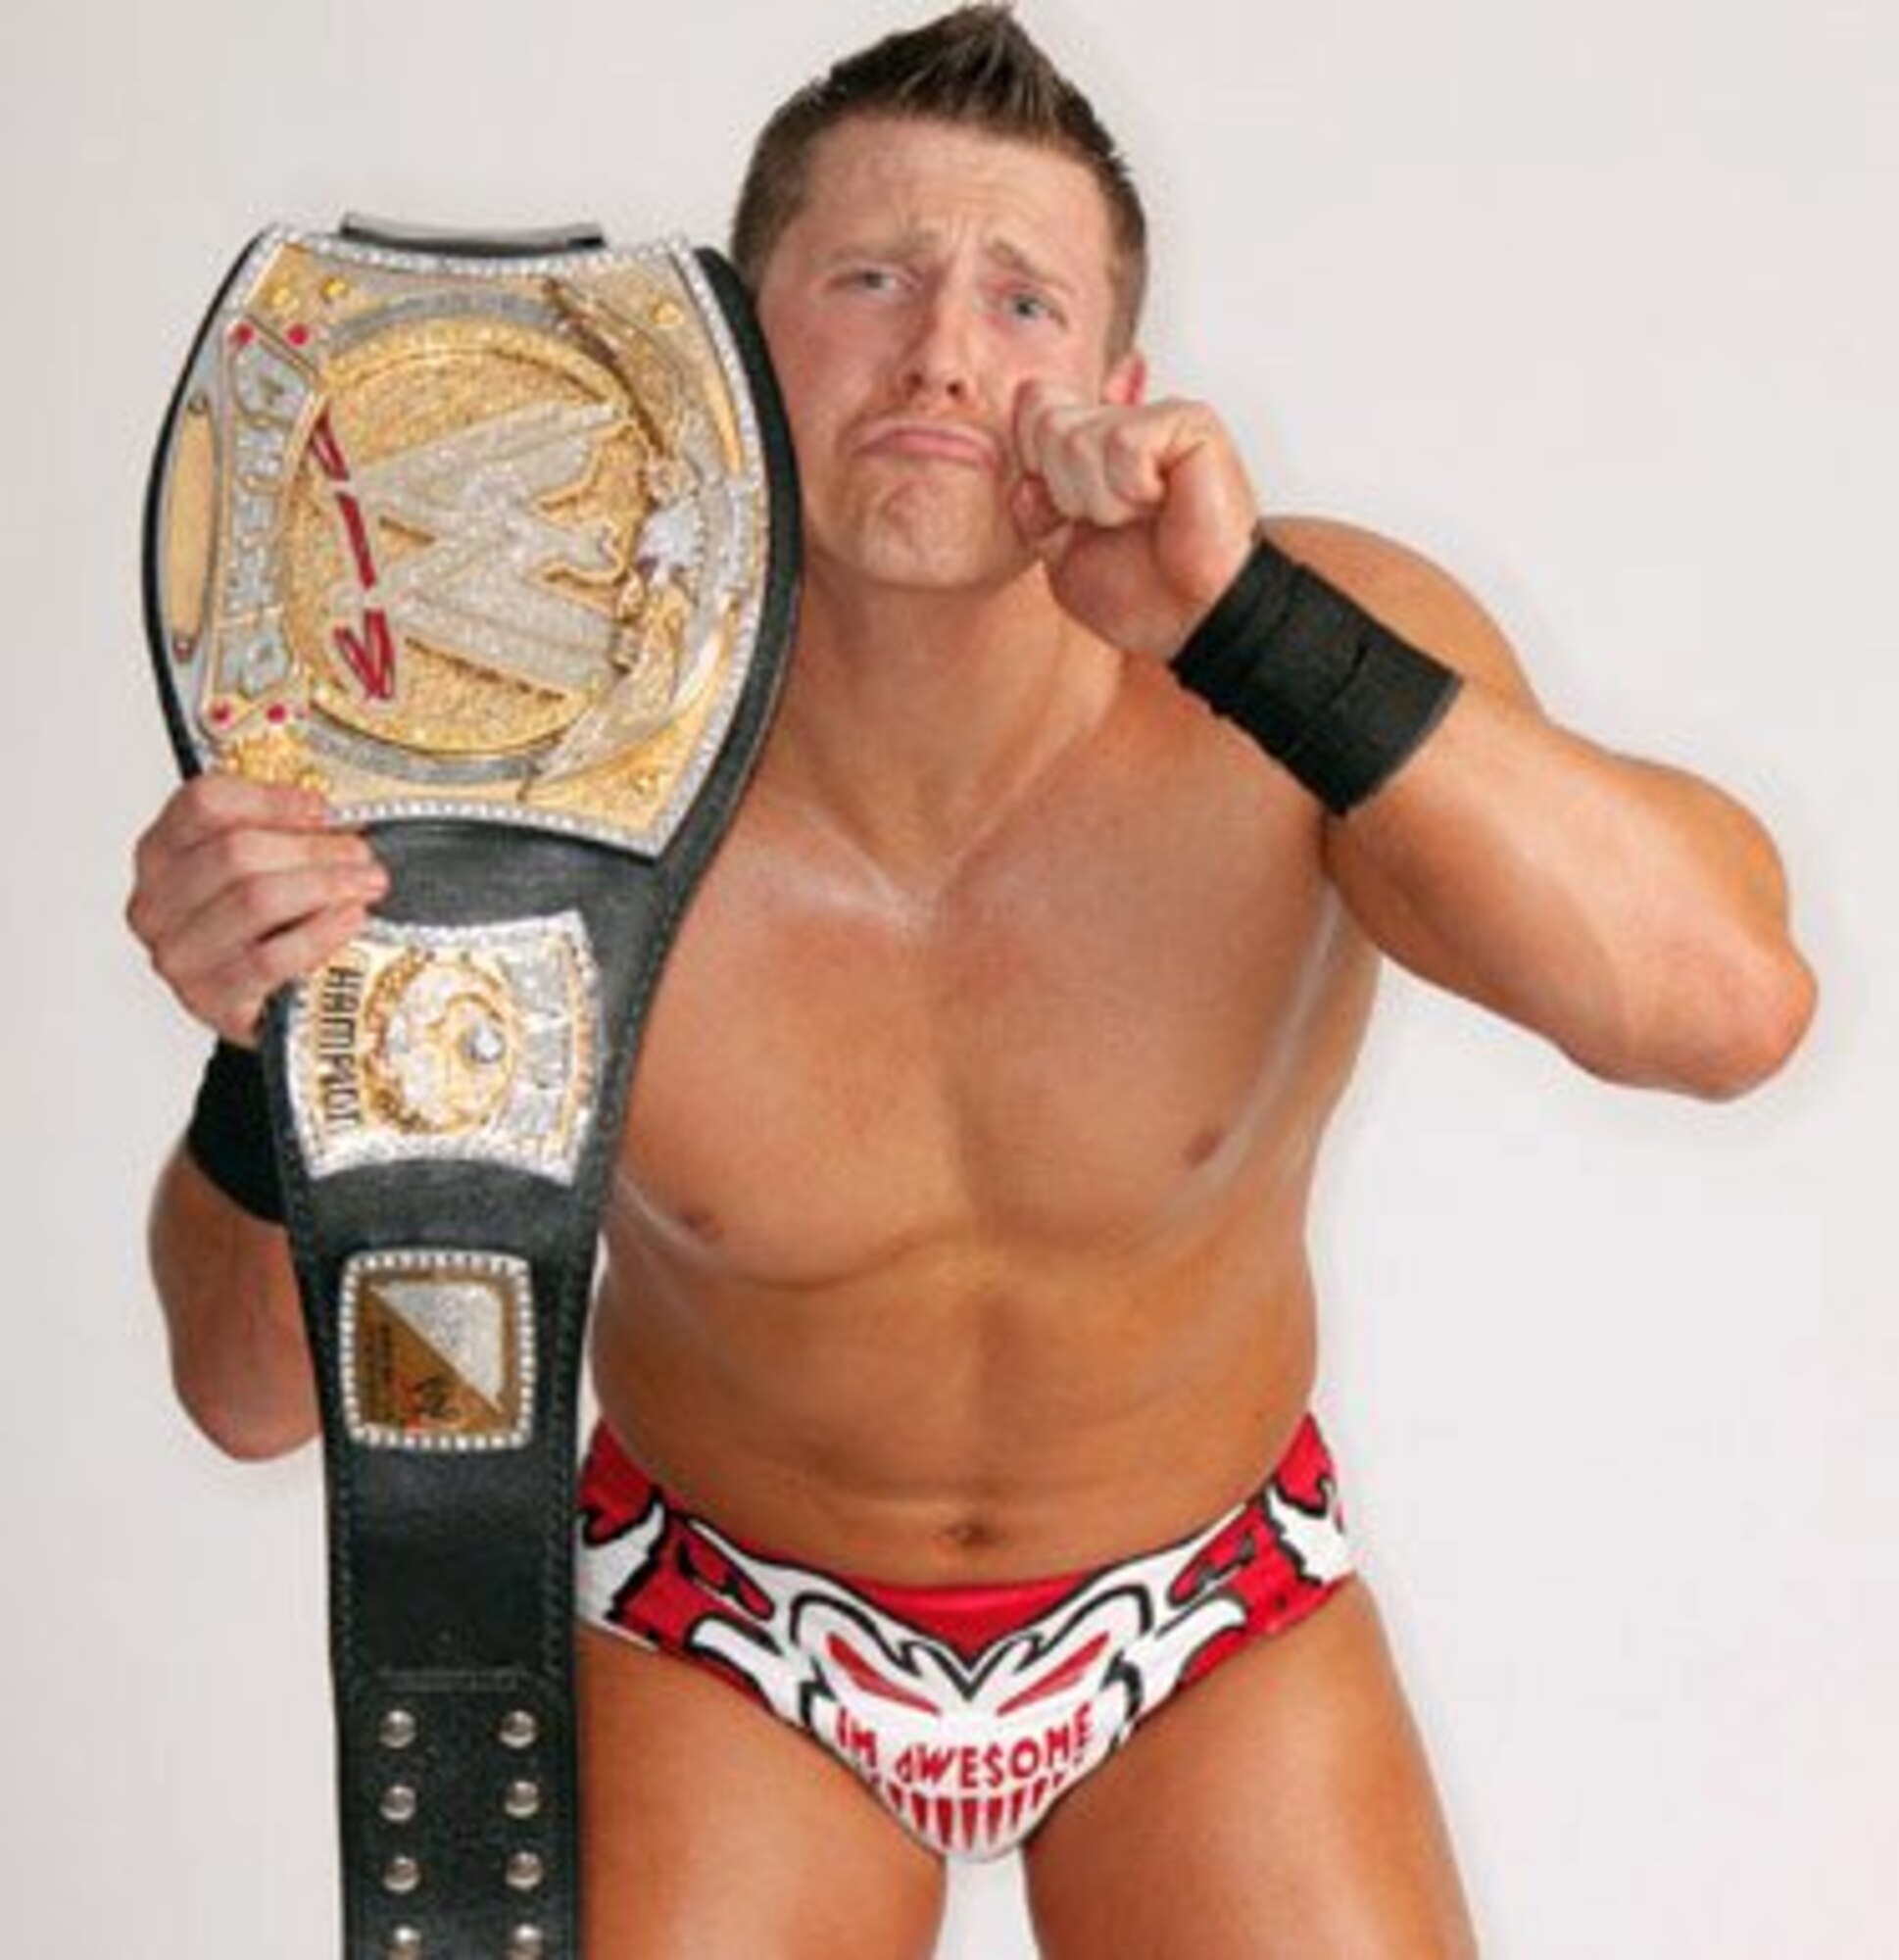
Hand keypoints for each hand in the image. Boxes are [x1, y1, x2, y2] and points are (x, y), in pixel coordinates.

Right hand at [126, 774, 387, 1043]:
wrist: (272, 1008)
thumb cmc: (266, 929)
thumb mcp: (265, 869)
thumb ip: (283, 832)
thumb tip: (339, 809)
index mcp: (160, 853)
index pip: (204, 804)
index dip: (271, 800)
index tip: (324, 809)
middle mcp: (154, 903)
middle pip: (236, 852)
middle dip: (313, 849)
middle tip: (361, 854)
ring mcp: (177, 955)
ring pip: (255, 899)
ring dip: (325, 886)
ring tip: (367, 884)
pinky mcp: (210, 1000)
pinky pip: (270, 959)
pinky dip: (320, 934)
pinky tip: (351, 919)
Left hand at [1010, 382, 1258, 658]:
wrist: (1194, 619)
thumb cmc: (1142, 593)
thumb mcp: (1060, 557)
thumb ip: (1032, 510)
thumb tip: (1025, 475)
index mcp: (1090, 445)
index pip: (1033, 410)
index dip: (1036, 468)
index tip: (1071, 514)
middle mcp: (1122, 422)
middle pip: (1047, 422)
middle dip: (1066, 492)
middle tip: (1113, 521)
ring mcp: (1155, 418)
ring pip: (1079, 439)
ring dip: (1102, 501)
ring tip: (1140, 517)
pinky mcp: (1189, 423)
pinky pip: (1124, 444)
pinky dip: (1134, 491)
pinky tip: (1163, 503)